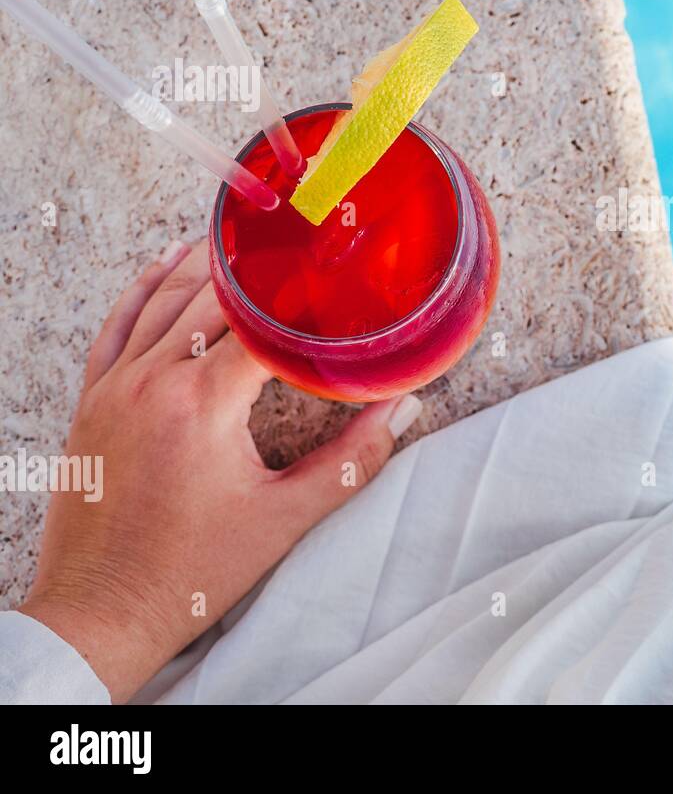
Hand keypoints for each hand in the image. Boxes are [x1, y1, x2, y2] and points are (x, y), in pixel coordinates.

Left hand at [18, 239, 423, 701]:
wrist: (100, 612)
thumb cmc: (191, 571)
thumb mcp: (286, 517)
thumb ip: (353, 460)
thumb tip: (402, 409)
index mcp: (203, 403)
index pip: (262, 323)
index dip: (302, 293)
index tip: (335, 272)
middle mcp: (153, 382)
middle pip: (212, 299)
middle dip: (259, 271)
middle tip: (300, 244)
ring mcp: (114, 388)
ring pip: (162, 301)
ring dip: (204, 267)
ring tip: (244, 239)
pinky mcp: (92, 402)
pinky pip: (115, 325)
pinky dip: (141, 289)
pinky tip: (165, 264)